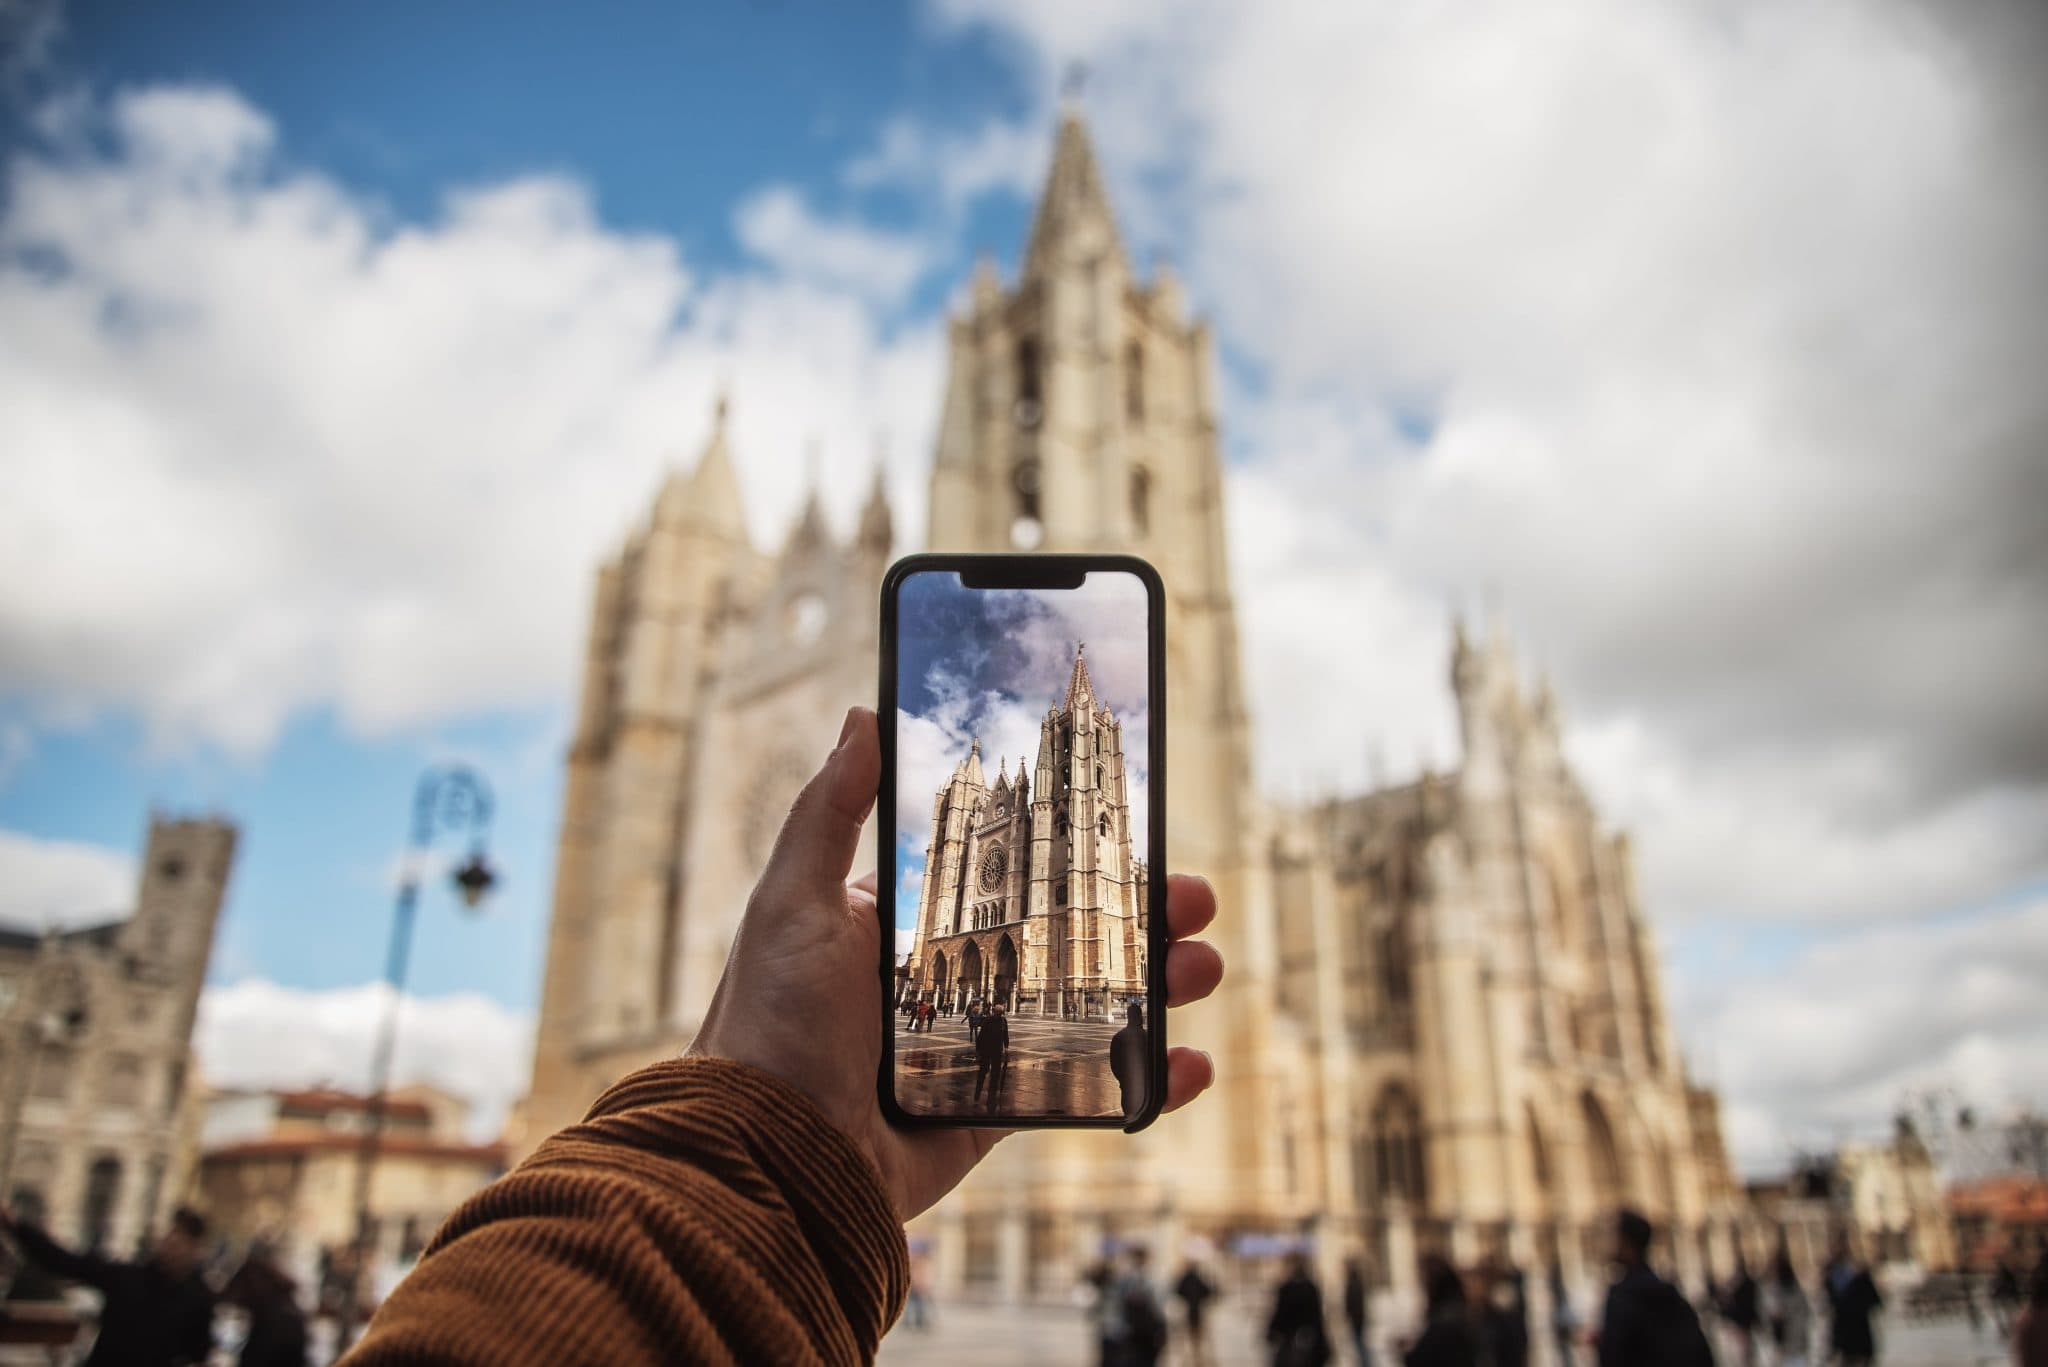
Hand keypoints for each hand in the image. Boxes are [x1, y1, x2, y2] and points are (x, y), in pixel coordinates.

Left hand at [688, 706, 1223, 1219]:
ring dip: (1157, 983)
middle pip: (1070, 935)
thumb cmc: (768, 1026)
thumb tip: (861, 715)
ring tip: (1200, 966)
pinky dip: (1146, 1081)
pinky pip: (1084, 1089)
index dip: (1076, 849)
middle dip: (1141, 914)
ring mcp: (979, 1047)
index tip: (1132, 824)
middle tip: (1192, 896)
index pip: (1011, 870)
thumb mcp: (792, 904)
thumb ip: (830, 812)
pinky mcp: (995, 1113)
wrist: (769, 1159)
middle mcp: (951, 980)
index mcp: (907, 925)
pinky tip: (1188, 1062)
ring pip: (1090, 1005)